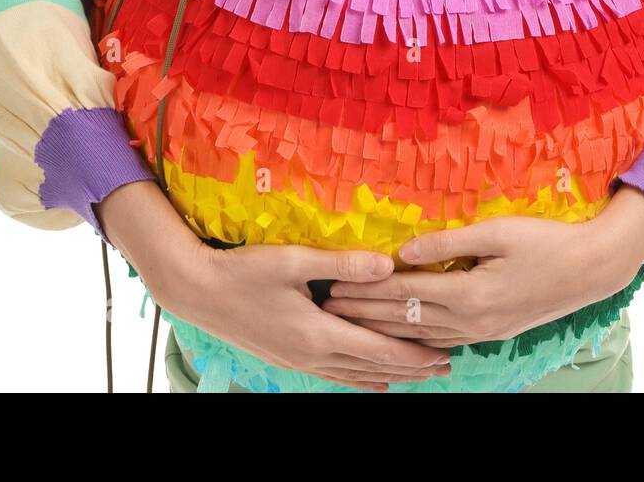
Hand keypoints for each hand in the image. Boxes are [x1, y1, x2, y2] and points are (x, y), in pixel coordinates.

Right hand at [159, 241, 455, 390]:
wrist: (199, 291)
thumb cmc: (245, 270)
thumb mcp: (294, 261)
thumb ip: (342, 265)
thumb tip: (387, 267)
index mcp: (317, 332)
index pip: (377, 348)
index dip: (412, 352)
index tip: (443, 352)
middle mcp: (312, 354)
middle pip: (372, 366)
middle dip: (411, 367)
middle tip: (445, 366)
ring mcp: (299, 360)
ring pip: (355, 374)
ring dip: (391, 375)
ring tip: (420, 375)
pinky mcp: (288, 358)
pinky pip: (334, 375)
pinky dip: (359, 379)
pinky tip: (373, 381)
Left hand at [320, 184, 643, 347]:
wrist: (591, 269)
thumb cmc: (545, 240)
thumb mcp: (496, 231)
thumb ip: (447, 243)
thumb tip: (403, 251)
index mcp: (470, 293)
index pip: (404, 293)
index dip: (368, 288)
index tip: (336, 283)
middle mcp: (472, 320)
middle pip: (406, 319)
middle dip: (365, 312)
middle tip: (331, 306)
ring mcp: (483, 331)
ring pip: (422, 334)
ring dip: (385, 328)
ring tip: (353, 322)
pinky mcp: (493, 332)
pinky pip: (444, 340)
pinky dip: (416, 338)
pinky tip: (402, 336)